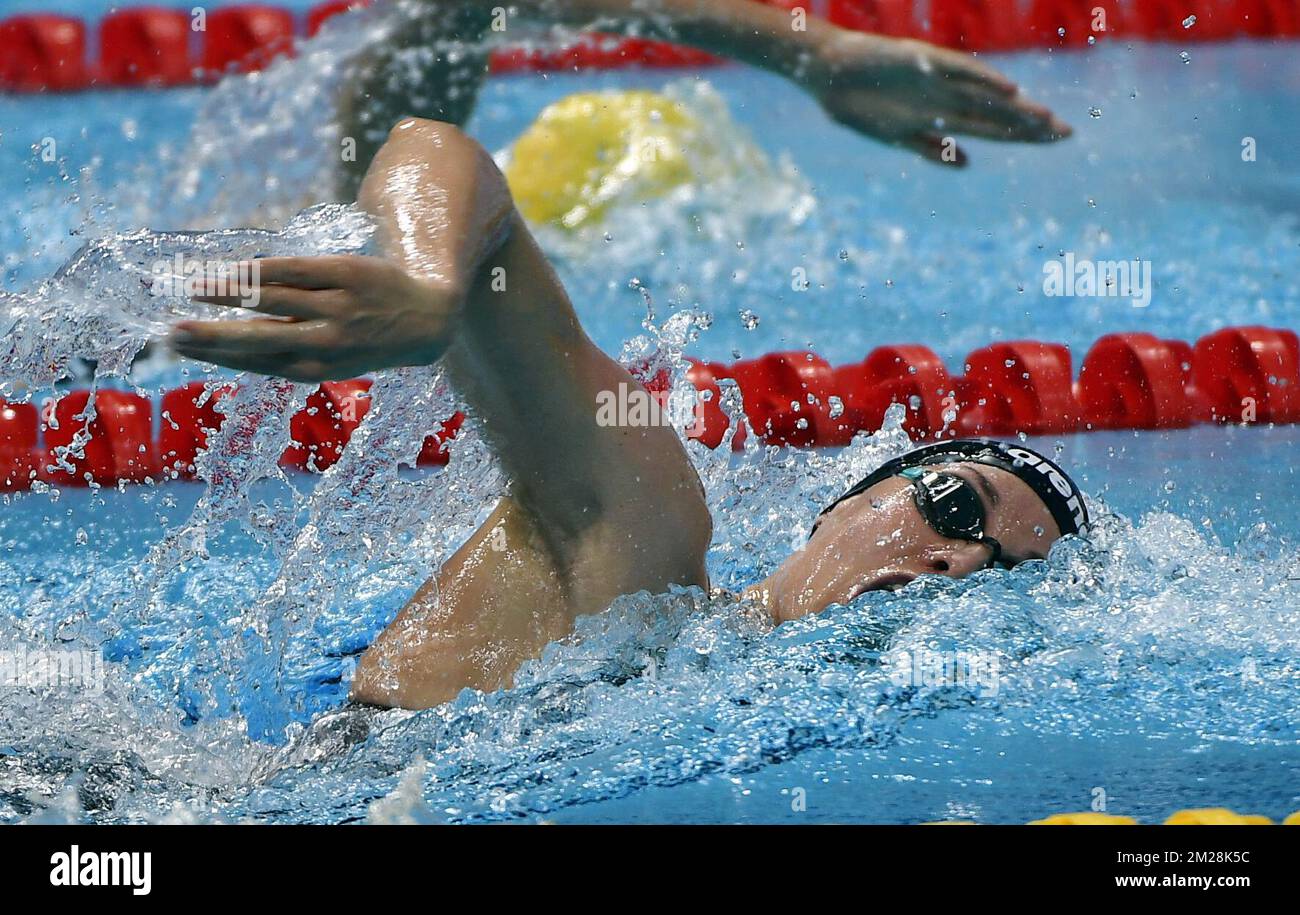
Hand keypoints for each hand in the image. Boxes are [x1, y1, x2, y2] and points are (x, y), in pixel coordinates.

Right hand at [169, 255, 460, 381]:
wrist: (425, 321)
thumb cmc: (361, 339)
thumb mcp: (328, 358)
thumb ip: (284, 353)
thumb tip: (225, 346)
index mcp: (315, 368)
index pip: (255, 362)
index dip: (214, 354)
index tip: (175, 346)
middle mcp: (326, 341)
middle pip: (259, 338)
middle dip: (213, 337)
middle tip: (170, 332)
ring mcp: (338, 308)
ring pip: (274, 300)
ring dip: (229, 294)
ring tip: (193, 288)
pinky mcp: (348, 274)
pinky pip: (297, 270)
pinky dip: (262, 270)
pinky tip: (235, 269)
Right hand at [809, 31, 1071, 165]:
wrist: (828, 73)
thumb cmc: (858, 105)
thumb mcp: (897, 136)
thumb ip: (930, 148)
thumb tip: (966, 162)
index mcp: (944, 116)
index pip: (995, 127)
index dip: (1025, 134)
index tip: (1057, 140)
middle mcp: (948, 98)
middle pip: (998, 113)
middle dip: (1031, 124)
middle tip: (1069, 134)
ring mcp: (938, 81)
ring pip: (985, 95)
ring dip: (1015, 108)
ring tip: (1046, 117)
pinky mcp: (922, 63)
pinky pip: (959, 73)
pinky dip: (983, 81)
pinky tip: (1007, 90)